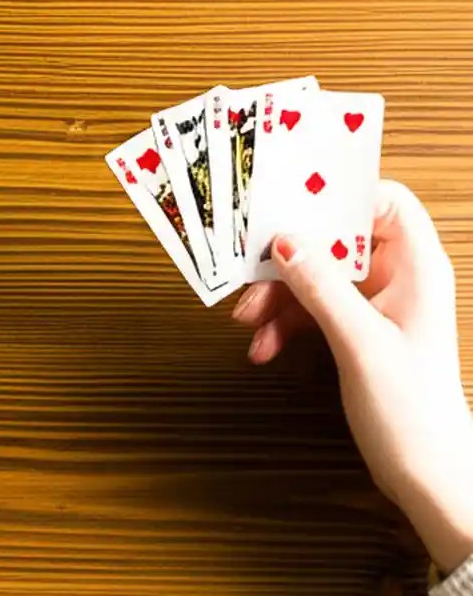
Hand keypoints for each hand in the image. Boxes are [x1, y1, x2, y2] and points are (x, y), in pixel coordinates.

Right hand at [232, 180, 472, 571]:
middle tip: (249, 274)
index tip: (290, 207)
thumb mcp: (360, 343)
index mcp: (417, 268)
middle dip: (288, 258)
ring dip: (276, 298)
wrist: (426, 474)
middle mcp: (398, 279)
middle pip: (334, 240)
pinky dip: (283, 325)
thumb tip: (284, 242)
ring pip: (315, 277)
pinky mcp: (355, 330)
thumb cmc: (414, 411)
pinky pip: (310, 310)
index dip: (339, 198)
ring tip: (248, 324)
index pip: (384, 202)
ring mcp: (375, 305)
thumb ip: (321, 288)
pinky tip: (263, 347)